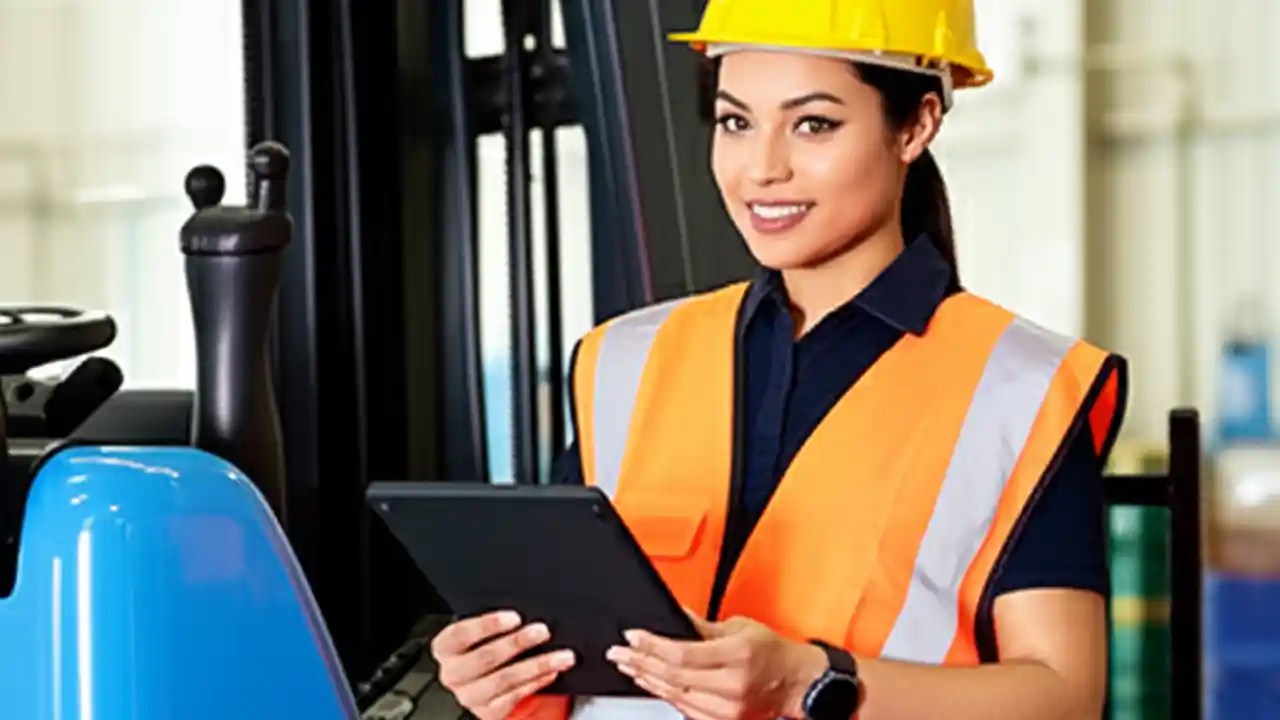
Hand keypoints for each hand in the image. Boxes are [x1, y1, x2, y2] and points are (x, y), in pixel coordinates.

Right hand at [430, 610, 575, 719]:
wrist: (490, 677)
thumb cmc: (488, 643)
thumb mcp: (486, 629)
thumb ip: (498, 621)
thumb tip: (528, 608)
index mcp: (446, 647)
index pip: (461, 634)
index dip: (487, 625)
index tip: (515, 617)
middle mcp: (453, 674)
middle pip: (484, 658)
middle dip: (516, 643)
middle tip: (542, 631)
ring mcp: (469, 696)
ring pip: (503, 681)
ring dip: (536, 666)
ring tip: (561, 655)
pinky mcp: (488, 712)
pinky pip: (514, 698)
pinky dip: (536, 683)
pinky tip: (551, 672)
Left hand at [606, 612, 826, 719]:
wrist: (796, 682)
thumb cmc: (772, 651)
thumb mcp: (739, 626)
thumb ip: (702, 625)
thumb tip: (672, 614)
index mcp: (736, 655)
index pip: (682, 653)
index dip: (651, 645)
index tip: (632, 637)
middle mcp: (731, 685)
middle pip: (673, 676)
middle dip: (640, 662)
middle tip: (619, 653)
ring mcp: (728, 708)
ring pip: (675, 695)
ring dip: (647, 680)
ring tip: (629, 666)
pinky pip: (685, 709)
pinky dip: (665, 695)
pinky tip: (651, 683)